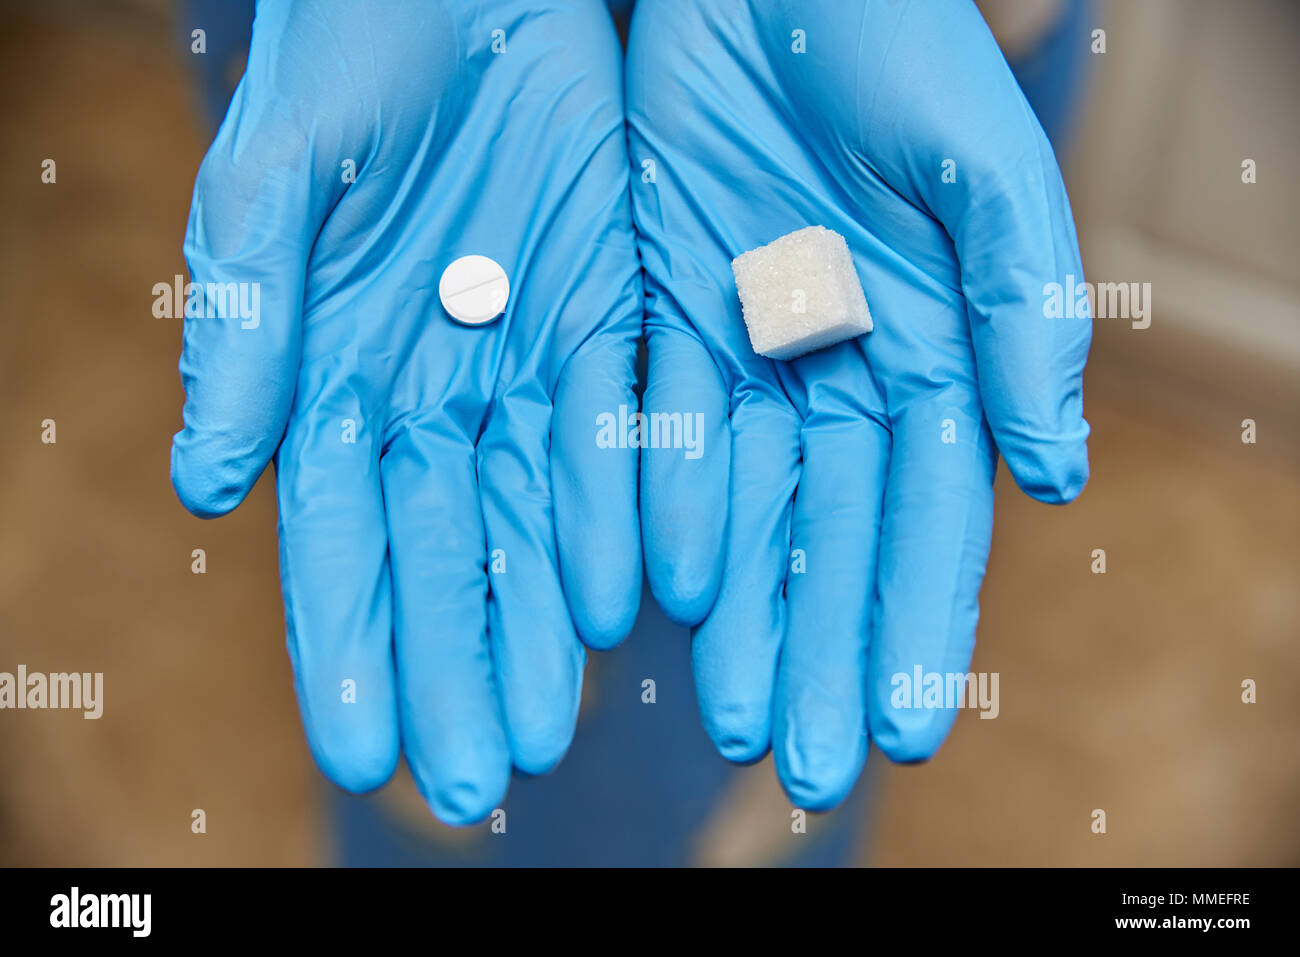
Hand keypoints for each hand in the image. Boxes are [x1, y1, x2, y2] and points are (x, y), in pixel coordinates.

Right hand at [171, 0, 640, 823]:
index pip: (338, 536)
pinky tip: (624, 602)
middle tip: (470, 782)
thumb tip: (209, 485)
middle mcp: (432, 392)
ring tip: (546, 728)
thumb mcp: (275, 182)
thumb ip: (251, 328)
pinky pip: (617, 431)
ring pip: (531, 520)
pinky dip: (616, 512)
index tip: (362, 752)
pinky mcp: (610, 317)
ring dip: (537, 623)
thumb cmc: (344, 62)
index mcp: (336, 372)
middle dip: (453, 666)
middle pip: (442, 554)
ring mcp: (524, 364)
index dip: (349, 644)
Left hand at [627, 0, 1089, 808]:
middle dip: (818, 649)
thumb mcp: (980, 163)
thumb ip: (1022, 309)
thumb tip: (1053, 474)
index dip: (912, 624)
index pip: (927, 515)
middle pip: (833, 537)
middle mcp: (843, 369)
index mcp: (935, 346)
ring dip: (740, 610)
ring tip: (729, 714)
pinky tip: (648, 594)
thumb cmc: (892, 40)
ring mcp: (752, 350)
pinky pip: (657, 432)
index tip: (898, 734)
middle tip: (801, 765)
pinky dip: (654, 509)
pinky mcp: (666, 314)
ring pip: (744, 507)